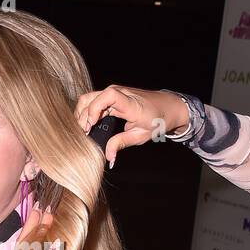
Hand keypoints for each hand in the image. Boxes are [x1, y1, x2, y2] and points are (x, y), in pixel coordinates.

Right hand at [75, 84, 190, 166]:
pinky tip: (87, 124)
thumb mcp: (141, 136)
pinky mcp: (112, 94)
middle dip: (82, 116)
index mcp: (130, 103)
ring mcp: (115, 92)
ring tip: (83, 130)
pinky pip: (94, 100)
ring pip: (89, 98)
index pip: (108, 96)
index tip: (91, 125)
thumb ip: (121, 143)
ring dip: (82, 113)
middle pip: (91, 97)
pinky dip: (87, 111)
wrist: (168, 106)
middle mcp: (120, 93)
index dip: (95, 109)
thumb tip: (108, 157)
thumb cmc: (157, 120)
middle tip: (83, 134)